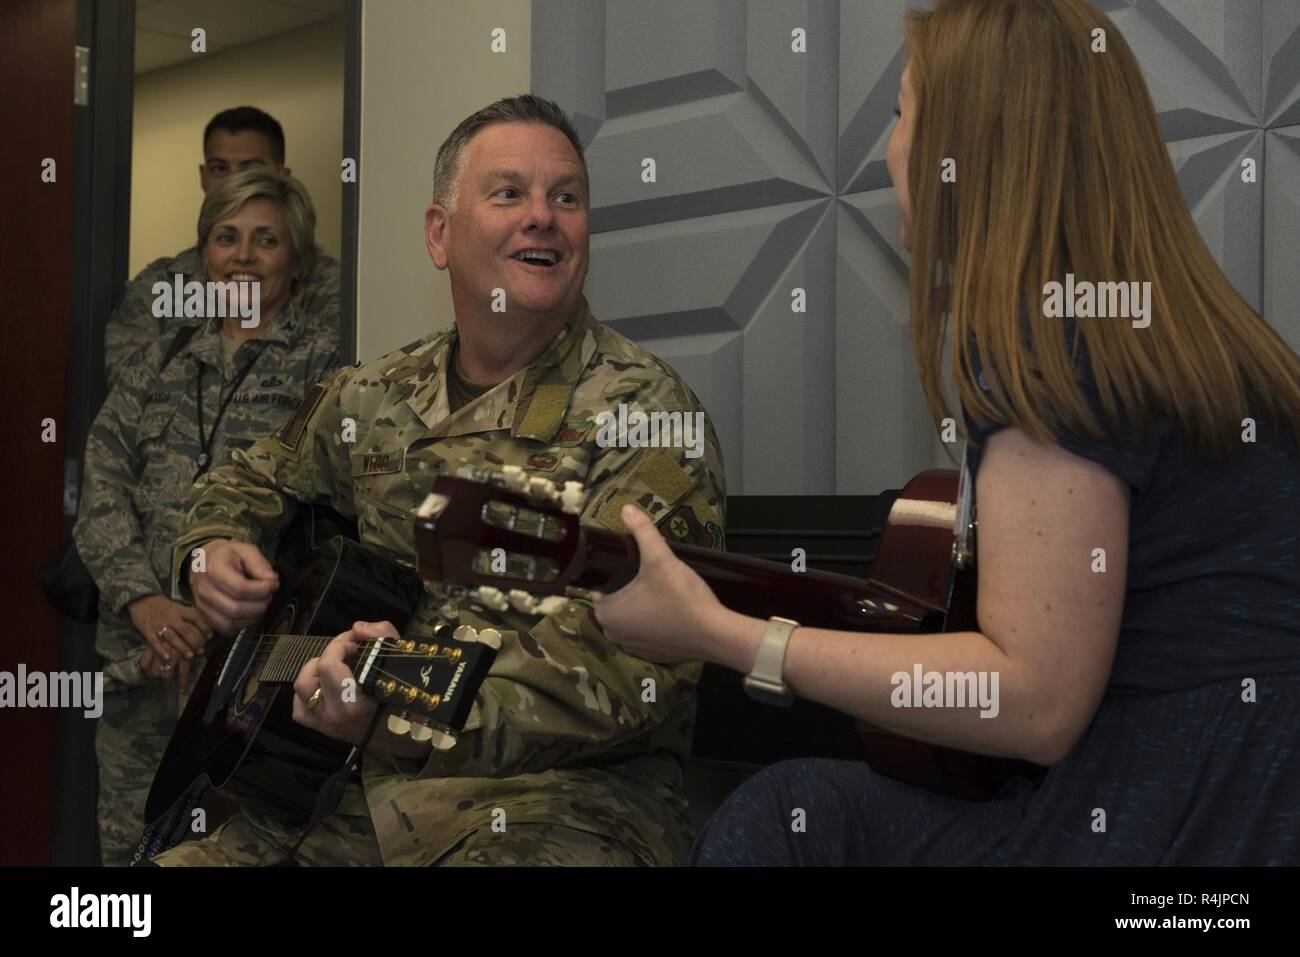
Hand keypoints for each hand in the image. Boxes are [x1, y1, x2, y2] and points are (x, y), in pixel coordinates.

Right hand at [128, 594, 212, 689]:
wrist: (143, 600)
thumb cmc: (165, 607)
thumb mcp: (178, 607)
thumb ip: (190, 616)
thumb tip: (208, 627)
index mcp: (180, 610)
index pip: (195, 617)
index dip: (204, 627)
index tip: (210, 636)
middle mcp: (171, 617)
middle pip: (185, 630)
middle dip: (195, 641)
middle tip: (201, 651)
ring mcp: (159, 624)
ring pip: (172, 637)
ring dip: (182, 647)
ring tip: (190, 656)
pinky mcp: (147, 630)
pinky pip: (154, 642)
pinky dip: (161, 650)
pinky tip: (167, 658)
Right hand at [190, 538, 278, 634]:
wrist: (203, 562)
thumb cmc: (226, 556)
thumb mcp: (245, 550)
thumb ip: (259, 564)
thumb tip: (272, 579)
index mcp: (213, 570)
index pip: (240, 588)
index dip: (262, 589)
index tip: (273, 583)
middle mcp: (204, 590)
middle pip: (235, 609)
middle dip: (260, 605)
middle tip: (269, 595)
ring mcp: (202, 606)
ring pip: (230, 624)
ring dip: (253, 617)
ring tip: (261, 603)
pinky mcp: (205, 617)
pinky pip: (226, 629)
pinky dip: (243, 624)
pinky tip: (250, 612)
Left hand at [290, 621, 427, 757]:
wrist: (405, 739)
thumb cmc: (406, 701)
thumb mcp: (401, 661)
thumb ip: (381, 636)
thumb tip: (357, 628)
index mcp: (352, 702)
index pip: (329, 664)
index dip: (340, 644)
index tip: (356, 640)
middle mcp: (334, 715)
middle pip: (311, 674)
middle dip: (328, 654)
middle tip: (348, 650)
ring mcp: (325, 724)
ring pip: (302, 689)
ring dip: (314, 671)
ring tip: (334, 666)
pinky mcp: (322, 729)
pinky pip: (300, 709)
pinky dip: (307, 694)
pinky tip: (322, 686)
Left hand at [592, 504, 729, 663]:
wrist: (715, 635)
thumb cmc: (682, 597)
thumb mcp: (661, 559)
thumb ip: (643, 532)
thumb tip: (626, 508)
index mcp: (606, 612)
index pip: (598, 585)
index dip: (613, 571)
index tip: (630, 561)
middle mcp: (612, 633)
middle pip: (614, 600)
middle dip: (627, 586)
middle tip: (649, 572)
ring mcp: (631, 647)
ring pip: (629, 617)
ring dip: (639, 605)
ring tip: (660, 588)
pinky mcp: (650, 655)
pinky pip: (644, 632)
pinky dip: (653, 622)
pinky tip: (668, 610)